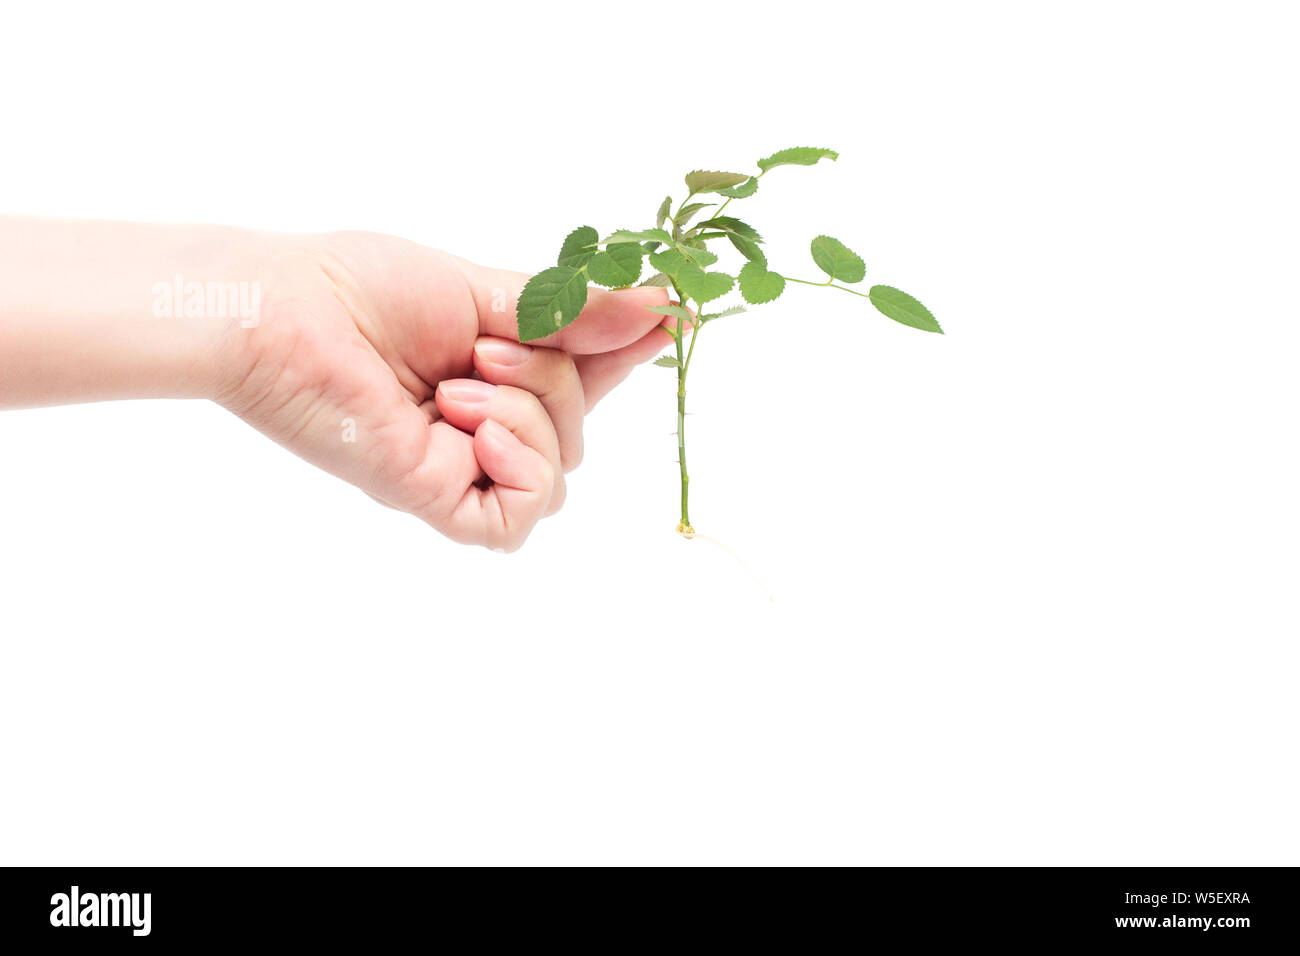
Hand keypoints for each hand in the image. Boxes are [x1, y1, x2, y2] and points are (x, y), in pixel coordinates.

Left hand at [221, 231, 672, 550]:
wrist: (284, 311)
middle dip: (554, 378)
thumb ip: (571, 313)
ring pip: (560, 470)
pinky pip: (522, 515)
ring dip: (530, 415)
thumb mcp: (486, 291)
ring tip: (459, 384)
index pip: (587, 376)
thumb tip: (657, 307)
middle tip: (482, 348)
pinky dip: (522, 470)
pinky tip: (477, 431)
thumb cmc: (361, 287)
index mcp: (497, 371)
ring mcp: (463, 463)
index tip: (676, 318)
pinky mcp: (437, 496)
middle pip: (579, 428)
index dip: (629, 353)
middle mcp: (485, 423)